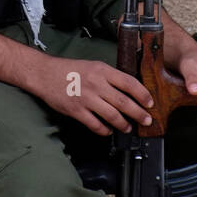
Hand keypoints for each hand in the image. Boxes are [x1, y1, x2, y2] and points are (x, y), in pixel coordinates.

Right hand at [29, 56, 155, 135]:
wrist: (45, 74)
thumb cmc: (70, 70)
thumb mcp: (93, 66)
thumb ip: (109, 77)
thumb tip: (129, 90)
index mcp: (102, 71)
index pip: (129, 83)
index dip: (142, 94)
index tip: (150, 103)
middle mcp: (96, 84)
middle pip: (124, 102)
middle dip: (139, 113)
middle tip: (146, 120)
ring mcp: (86, 98)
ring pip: (112, 115)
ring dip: (123, 124)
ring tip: (128, 128)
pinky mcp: (76, 111)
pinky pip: (95, 124)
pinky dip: (104, 130)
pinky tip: (108, 131)